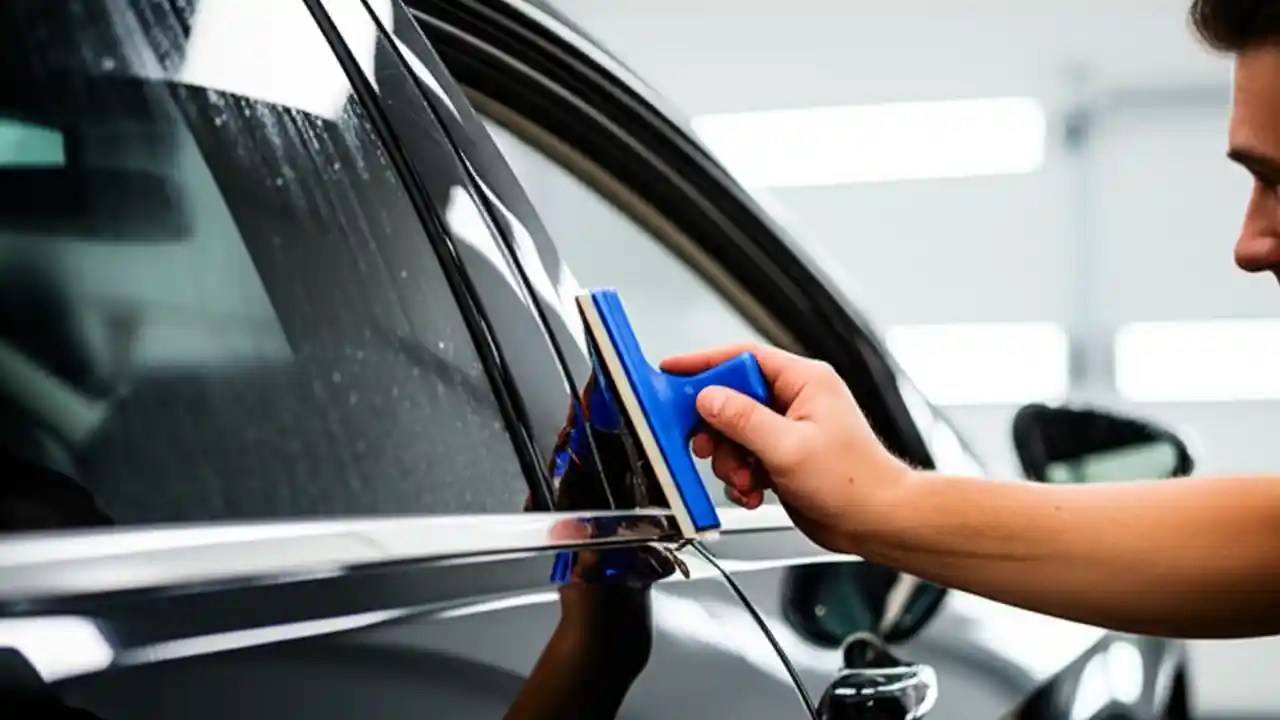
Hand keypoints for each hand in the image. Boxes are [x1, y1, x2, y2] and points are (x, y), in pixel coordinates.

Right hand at [661, 344, 913, 553]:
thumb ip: (743, 419)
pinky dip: (741, 477)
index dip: (705, 364)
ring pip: (735, 433)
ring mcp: (788, 430)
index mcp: (804, 382)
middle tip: (706, 445)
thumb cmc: (854, 481)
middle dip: (717, 429)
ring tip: (745, 478)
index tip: (674, 372)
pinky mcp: (782, 458)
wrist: (876, 521)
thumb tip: (708, 398)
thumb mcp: (788, 447)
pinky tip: (753, 491)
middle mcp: (796, 401)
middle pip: (733, 399)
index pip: (744, 358)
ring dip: (731, 461)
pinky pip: (745, 458)